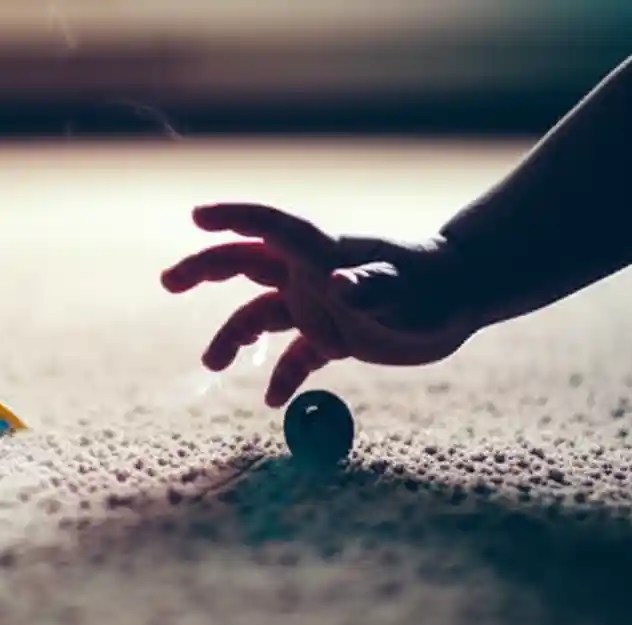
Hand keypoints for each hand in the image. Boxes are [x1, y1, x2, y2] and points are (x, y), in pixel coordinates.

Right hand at [161, 203, 481, 406]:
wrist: (462, 298)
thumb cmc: (436, 283)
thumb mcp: (403, 287)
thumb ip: (370, 285)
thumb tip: (335, 285)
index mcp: (319, 251)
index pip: (266, 225)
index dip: (230, 218)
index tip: (196, 218)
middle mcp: (308, 274)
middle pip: (243, 264)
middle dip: (203, 270)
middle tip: (169, 282)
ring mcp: (315, 305)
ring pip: (259, 315)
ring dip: (233, 337)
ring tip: (212, 363)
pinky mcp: (331, 336)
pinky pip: (294, 357)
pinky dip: (282, 377)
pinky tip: (274, 401)